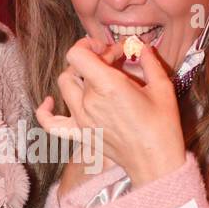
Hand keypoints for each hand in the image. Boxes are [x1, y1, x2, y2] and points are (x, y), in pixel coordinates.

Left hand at [34, 38, 185, 187]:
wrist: (155, 162)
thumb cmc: (162, 127)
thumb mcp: (162, 88)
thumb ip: (149, 62)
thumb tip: (141, 47)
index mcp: (107, 86)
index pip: (77, 54)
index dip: (89, 45)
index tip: (107, 49)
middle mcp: (88, 101)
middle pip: (76, 68)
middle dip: (93, 59)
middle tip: (113, 63)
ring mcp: (81, 119)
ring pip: (64, 86)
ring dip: (77, 76)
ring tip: (96, 77)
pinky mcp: (80, 134)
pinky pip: (51, 123)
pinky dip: (46, 111)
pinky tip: (51, 101)